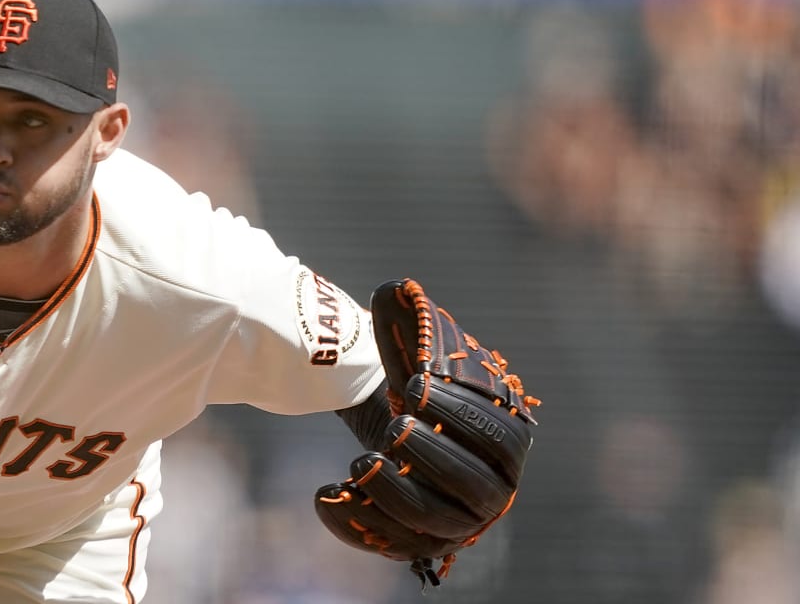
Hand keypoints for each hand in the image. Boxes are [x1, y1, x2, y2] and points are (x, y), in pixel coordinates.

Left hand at [314, 278, 540, 585]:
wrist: (395, 424)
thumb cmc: (415, 384)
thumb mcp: (415, 345)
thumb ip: (410, 315)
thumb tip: (396, 292)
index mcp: (508, 439)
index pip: (497, 434)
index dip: (458, 412)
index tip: (413, 386)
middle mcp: (492, 489)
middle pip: (471, 484)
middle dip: (432, 455)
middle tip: (395, 427)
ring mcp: (455, 523)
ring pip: (431, 520)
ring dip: (396, 494)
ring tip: (362, 462)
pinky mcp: (416, 543)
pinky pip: (390, 544)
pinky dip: (357, 523)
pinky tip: (327, 493)